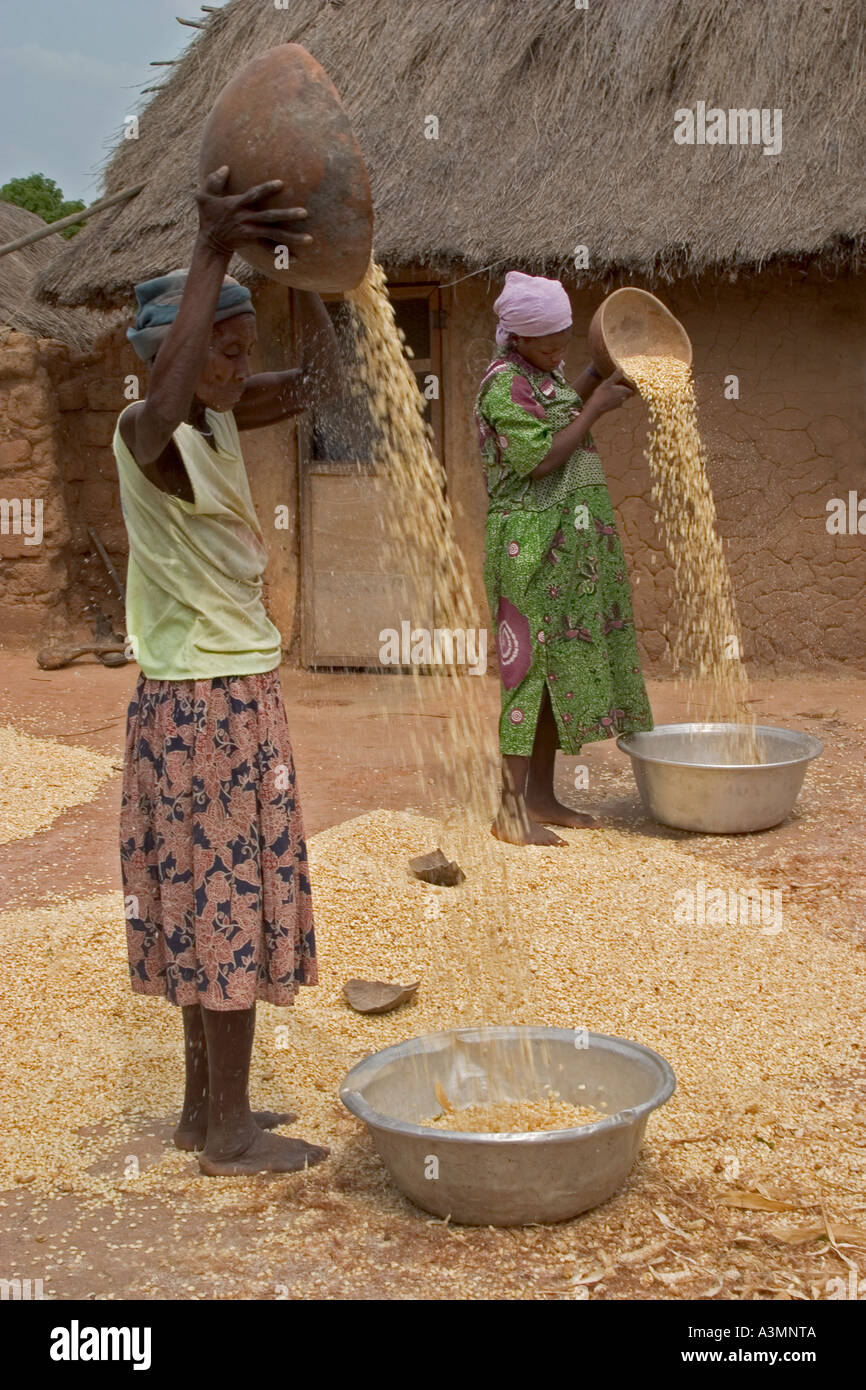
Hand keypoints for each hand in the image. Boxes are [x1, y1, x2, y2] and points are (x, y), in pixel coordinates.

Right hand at [195, 166, 311, 256]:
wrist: (210, 243)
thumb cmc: (209, 216)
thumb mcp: (203, 197)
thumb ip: (213, 181)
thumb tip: (225, 168)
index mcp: (237, 206)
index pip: (254, 196)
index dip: (266, 190)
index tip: (281, 184)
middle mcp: (247, 220)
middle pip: (270, 217)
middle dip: (287, 215)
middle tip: (305, 213)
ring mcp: (252, 233)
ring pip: (275, 235)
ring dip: (292, 238)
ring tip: (310, 239)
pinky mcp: (254, 242)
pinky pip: (270, 249)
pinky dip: (282, 254)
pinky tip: (296, 258)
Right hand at [589, 369, 633, 414]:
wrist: (595, 408)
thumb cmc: (602, 394)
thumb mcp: (608, 382)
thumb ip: (615, 376)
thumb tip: (621, 369)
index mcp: (623, 391)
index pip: (632, 390)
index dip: (631, 387)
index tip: (629, 384)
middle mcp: (623, 398)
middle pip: (627, 394)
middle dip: (625, 390)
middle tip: (621, 385)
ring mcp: (618, 404)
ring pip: (622, 398)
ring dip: (619, 394)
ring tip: (614, 390)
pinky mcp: (613, 407)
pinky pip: (616, 402)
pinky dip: (614, 399)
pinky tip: (608, 396)